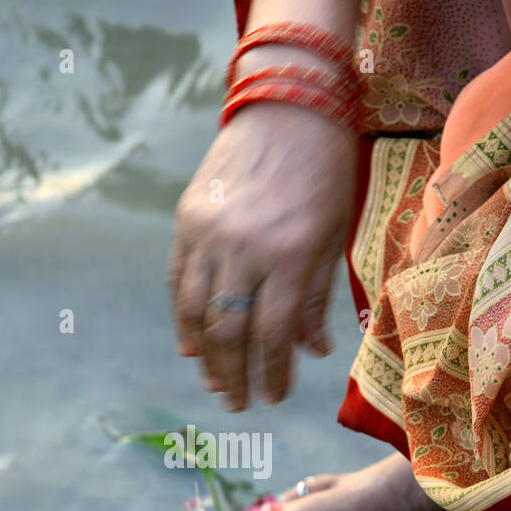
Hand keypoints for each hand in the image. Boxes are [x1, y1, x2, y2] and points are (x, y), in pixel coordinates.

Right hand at [168, 99, 356, 410]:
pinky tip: (191, 345)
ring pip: (196, 311)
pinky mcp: (187, 220)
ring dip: (204, 356)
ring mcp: (209, 233)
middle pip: (229, 331)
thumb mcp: (332, 235)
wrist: (287, 106)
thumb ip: (316, 296)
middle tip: (238, 404)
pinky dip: (182, 318)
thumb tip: (312, 350)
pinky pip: (178, 280)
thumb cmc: (324, 171)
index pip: (273, 334)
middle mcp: (244, 247)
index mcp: (290, 254)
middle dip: (234, 375)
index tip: (275, 398)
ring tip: (215, 383)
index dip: (271, 374)